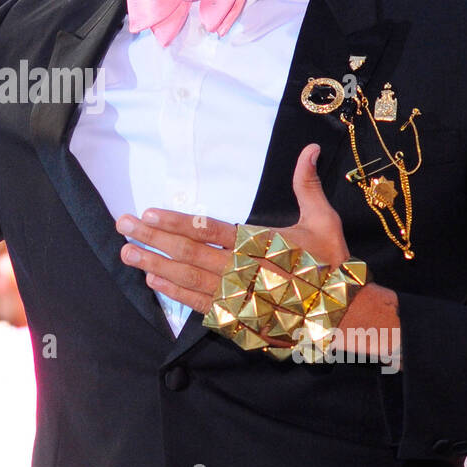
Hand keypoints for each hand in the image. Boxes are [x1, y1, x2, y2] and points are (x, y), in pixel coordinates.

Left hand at [117, 144, 349, 311]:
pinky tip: (153, 281)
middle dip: (153, 239)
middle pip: (190, 253)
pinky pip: (199, 305)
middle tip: (123, 227)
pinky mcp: (239, 317)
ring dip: (155, 265)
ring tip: (127, 253)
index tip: (149, 214)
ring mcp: (238, 296)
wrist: (343, 313)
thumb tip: (309, 149)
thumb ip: (307, 185)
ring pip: (189, 279)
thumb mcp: (323, 220)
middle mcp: (244, 270)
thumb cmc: (331, 262)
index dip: (177, 223)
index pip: (210, 231)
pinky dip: (175, 293)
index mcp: (260, 244)